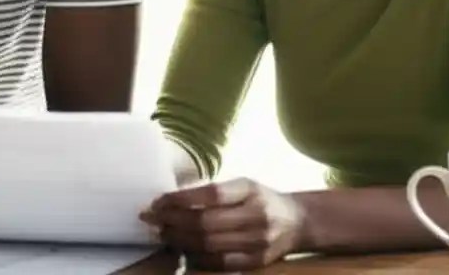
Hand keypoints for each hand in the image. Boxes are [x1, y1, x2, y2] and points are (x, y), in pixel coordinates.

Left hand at [140, 178, 304, 270]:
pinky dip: (196, 258)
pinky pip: (220, 264)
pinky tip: (182, 250)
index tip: (157, 201)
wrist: (298, 221)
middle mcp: (256, 216)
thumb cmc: (261, 198)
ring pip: (209, 245)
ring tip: (162, 233)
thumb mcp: (243, 184)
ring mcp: (258, 242)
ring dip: (179, 240)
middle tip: (150, 219)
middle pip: (205, 223)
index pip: (210, 194)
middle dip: (172, 221)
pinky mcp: (257, 262)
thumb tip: (171, 199)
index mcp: (250, 189)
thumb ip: (213, 191)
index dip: (180, 199)